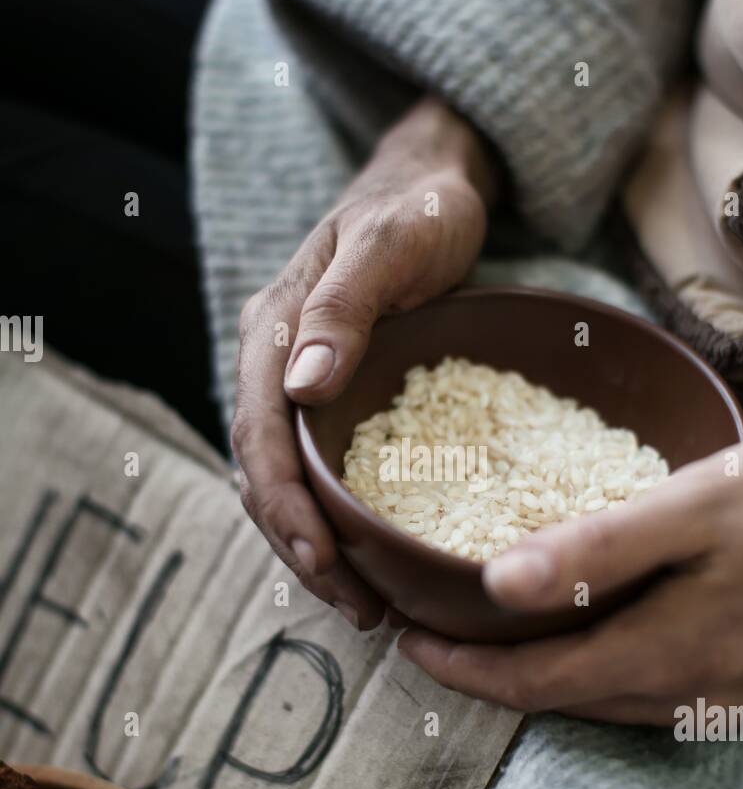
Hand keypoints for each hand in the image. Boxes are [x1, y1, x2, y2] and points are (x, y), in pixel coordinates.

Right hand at [231, 96, 498, 628]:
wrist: (435, 180)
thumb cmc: (420, 205)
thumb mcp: (391, 243)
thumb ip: (342, 307)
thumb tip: (301, 386)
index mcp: (274, 330)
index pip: (260, 434)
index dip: (286, 505)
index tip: (323, 560)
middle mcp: (275, 362)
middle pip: (266, 473)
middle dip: (301, 547)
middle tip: (357, 609)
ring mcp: (301, 382)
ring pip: (288, 482)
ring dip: (316, 547)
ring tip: (366, 604)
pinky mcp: (333, 396)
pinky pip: (320, 469)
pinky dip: (339, 520)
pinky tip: (374, 556)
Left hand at [398, 422, 742, 721]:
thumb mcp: (702, 503)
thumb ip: (597, 547)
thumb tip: (495, 582)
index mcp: (670, 654)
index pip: (534, 684)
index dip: (463, 669)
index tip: (406, 639)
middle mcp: (693, 696)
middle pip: (563, 702)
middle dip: (491, 675)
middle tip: (434, 633)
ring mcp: (728, 698)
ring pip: (605, 701)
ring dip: (542, 676)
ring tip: (492, 633)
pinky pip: (649, 691)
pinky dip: (597, 668)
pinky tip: (587, 629)